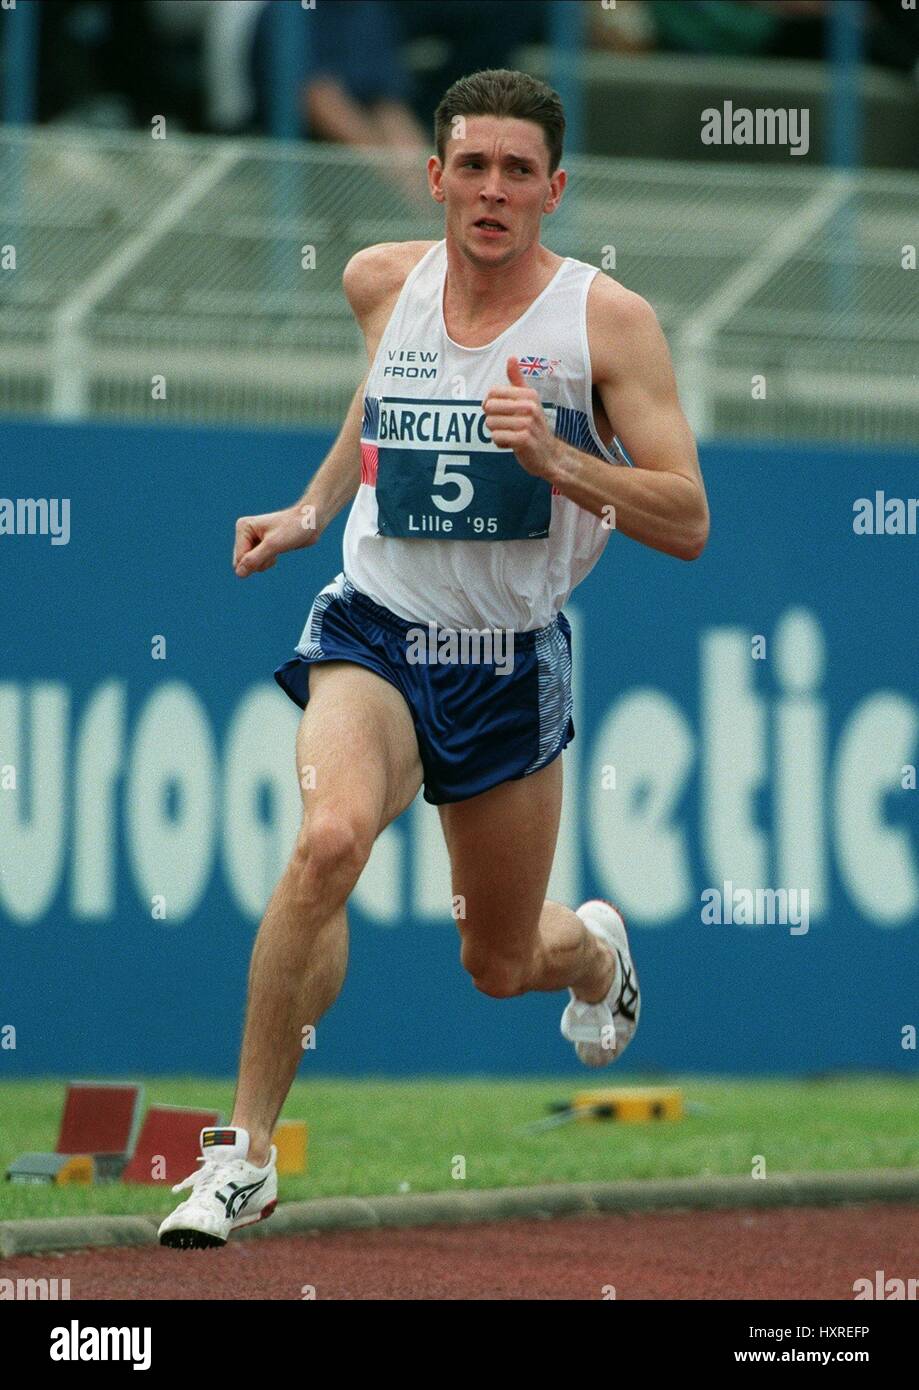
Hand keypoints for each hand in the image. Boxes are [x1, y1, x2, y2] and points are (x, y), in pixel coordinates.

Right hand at [233, 503, 318, 576]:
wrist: (310, 522)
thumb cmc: (293, 528)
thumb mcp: (273, 545)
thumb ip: (254, 559)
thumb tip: (239, 574)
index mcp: (243, 527)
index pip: (240, 558)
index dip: (255, 561)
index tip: (271, 550)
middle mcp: (245, 532)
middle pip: (242, 562)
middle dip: (260, 562)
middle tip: (274, 549)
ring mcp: (253, 540)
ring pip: (250, 564)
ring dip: (265, 562)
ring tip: (277, 548)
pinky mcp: (261, 546)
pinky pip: (258, 563)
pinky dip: (269, 561)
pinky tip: (278, 550)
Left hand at [482, 356, 559, 479]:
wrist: (549, 454)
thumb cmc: (534, 426)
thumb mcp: (529, 400)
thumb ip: (517, 380)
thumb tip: (511, 357)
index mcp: (529, 394)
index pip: (493, 392)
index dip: (488, 403)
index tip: (497, 411)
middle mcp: (530, 406)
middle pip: (489, 407)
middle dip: (491, 419)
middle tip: (504, 425)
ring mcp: (528, 423)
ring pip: (490, 423)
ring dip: (495, 432)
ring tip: (509, 434)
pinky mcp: (524, 440)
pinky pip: (496, 438)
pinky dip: (499, 443)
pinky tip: (511, 444)